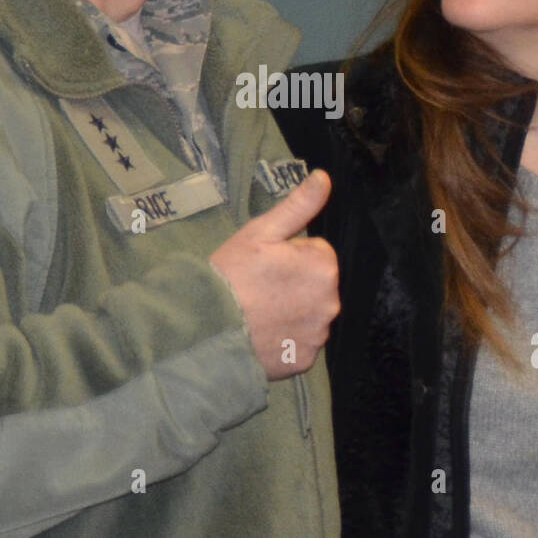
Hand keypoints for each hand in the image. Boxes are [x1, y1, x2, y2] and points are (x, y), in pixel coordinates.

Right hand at [209, 169, 339, 379]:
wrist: (207, 329)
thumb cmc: (231, 275)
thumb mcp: (261, 232)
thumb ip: (298, 205)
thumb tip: (324, 178)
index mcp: (323, 265)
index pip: (316, 252)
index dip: (289, 256)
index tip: (265, 265)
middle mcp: (331, 301)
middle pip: (316, 284)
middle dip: (295, 283)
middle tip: (259, 288)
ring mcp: (319, 334)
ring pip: (309, 313)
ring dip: (292, 311)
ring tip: (258, 312)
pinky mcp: (306, 360)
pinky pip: (301, 342)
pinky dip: (286, 339)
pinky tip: (262, 334)